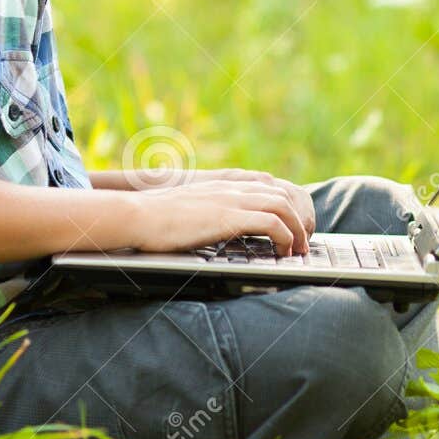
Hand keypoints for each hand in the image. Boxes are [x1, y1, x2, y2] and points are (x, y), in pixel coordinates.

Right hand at [125, 173, 315, 255]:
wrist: (137, 216)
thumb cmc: (156, 220)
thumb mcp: (188, 210)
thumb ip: (206, 212)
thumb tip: (211, 227)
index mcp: (223, 186)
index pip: (268, 186)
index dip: (286, 206)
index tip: (291, 227)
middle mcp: (232, 189)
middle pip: (282, 196)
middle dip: (298, 219)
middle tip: (301, 243)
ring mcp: (231, 201)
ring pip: (283, 207)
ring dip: (296, 230)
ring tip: (296, 250)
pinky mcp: (229, 217)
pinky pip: (271, 223)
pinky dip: (284, 237)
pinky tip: (281, 252)